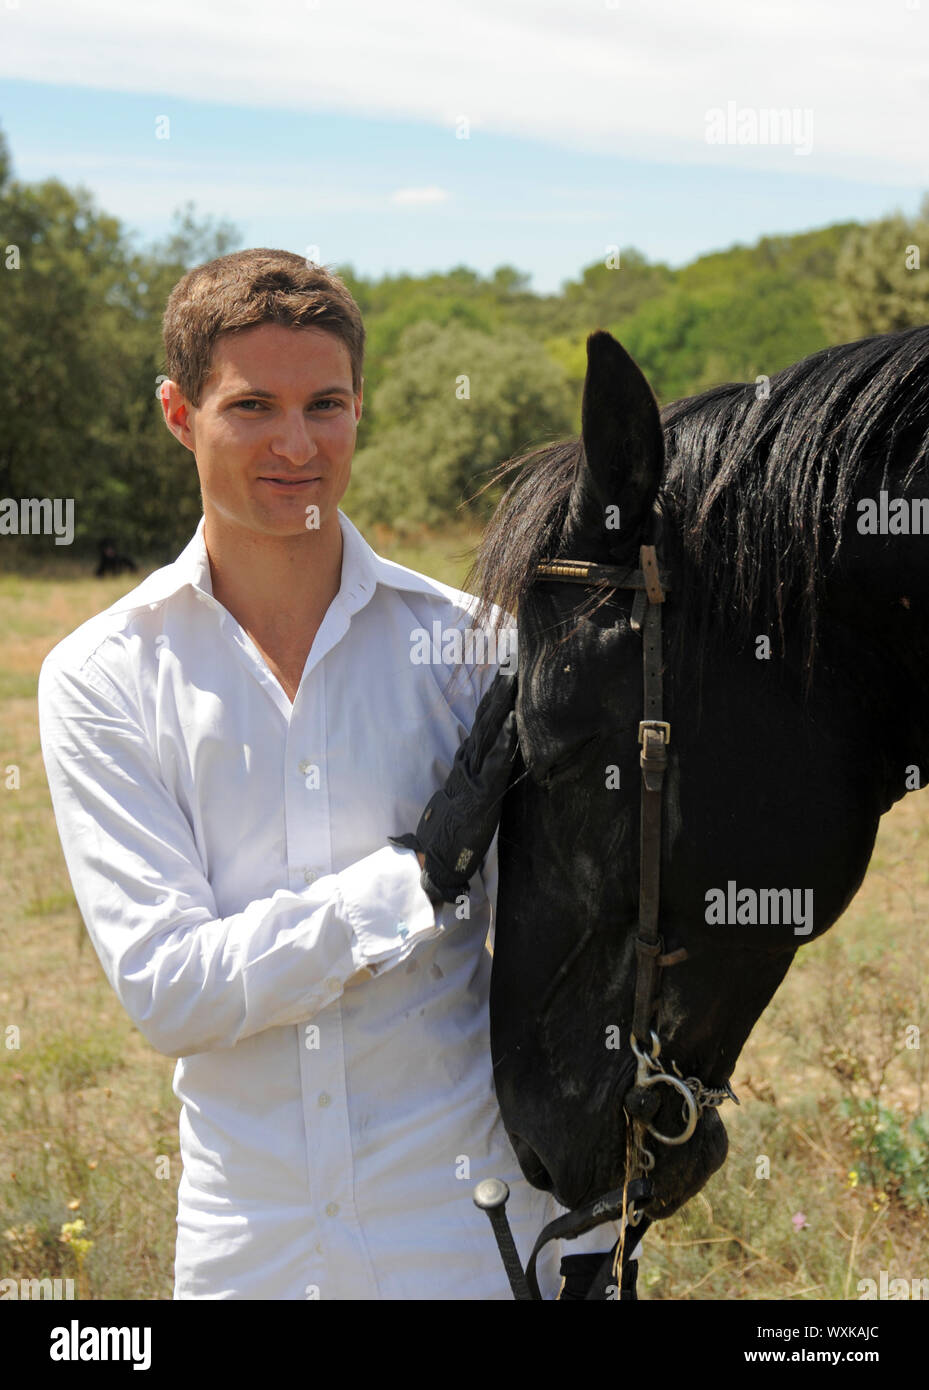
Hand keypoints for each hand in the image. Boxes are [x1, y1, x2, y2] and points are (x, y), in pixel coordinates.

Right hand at [390, 666, 517, 904]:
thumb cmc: (454, 828)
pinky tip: (513, 722)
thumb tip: (492, 758)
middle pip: (486, 716)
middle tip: (512, 655)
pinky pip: (495, 763)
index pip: (483, 720)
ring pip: (489, 731)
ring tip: (514, 676)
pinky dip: (504, 741)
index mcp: (466, 760)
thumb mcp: (468, 794)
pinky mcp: (482, 792)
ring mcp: (473, 774)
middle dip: (500, 686)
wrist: (437, 856)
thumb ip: (478, 775)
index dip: (495, 693)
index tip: (507, 667)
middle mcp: (468, 761)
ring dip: (502, 703)